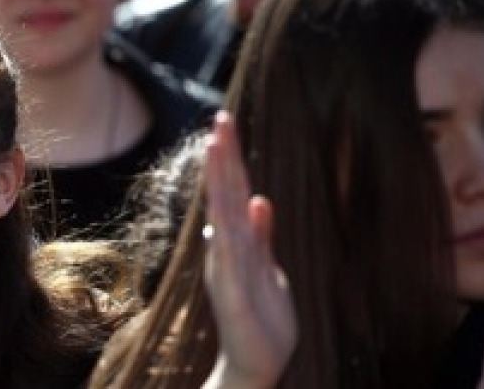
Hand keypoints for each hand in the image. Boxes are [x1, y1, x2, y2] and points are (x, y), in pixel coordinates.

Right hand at [202, 112, 296, 388]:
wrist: (254, 363)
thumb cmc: (263, 318)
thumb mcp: (269, 268)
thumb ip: (262, 235)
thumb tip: (258, 199)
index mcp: (237, 242)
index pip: (232, 192)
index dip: (230, 159)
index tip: (225, 124)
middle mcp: (226, 248)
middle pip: (223, 194)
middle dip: (223, 156)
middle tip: (220, 118)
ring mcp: (227, 267)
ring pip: (221, 214)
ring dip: (218, 180)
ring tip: (214, 146)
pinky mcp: (231, 291)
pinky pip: (229, 254)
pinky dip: (228, 230)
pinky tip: (229, 209)